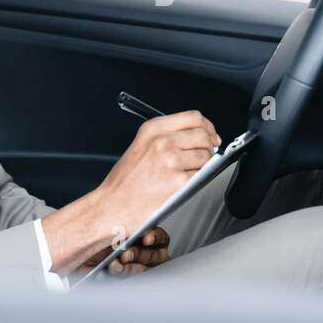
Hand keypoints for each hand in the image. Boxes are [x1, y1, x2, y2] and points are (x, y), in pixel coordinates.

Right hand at [41, 111, 217, 274]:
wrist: (112, 205)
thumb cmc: (124, 181)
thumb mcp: (141, 145)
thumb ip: (167, 136)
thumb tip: (196, 135)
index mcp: (152, 129)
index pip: (193, 117)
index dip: (207, 126)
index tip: (210, 135)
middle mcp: (162, 142)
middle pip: (203, 134)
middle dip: (210, 145)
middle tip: (208, 153)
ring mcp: (171, 161)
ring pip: (205, 156)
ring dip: (204, 164)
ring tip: (189, 171)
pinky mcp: (178, 181)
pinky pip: (200, 176)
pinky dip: (196, 180)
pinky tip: (183, 184)